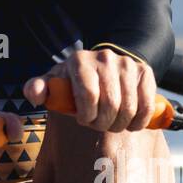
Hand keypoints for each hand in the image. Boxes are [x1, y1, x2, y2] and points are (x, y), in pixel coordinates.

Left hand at [24, 48, 156, 131]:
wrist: (102, 65)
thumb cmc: (73, 81)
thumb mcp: (54, 83)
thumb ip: (37, 88)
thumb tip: (34, 95)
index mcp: (79, 61)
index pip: (89, 95)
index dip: (88, 116)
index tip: (84, 121)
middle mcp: (105, 58)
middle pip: (110, 104)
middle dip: (103, 123)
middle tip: (98, 125)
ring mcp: (127, 64)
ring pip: (129, 107)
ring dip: (120, 124)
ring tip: (112, 124)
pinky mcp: (145, 72)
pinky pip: (147, 104)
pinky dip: (140, 121)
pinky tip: (131, 124)